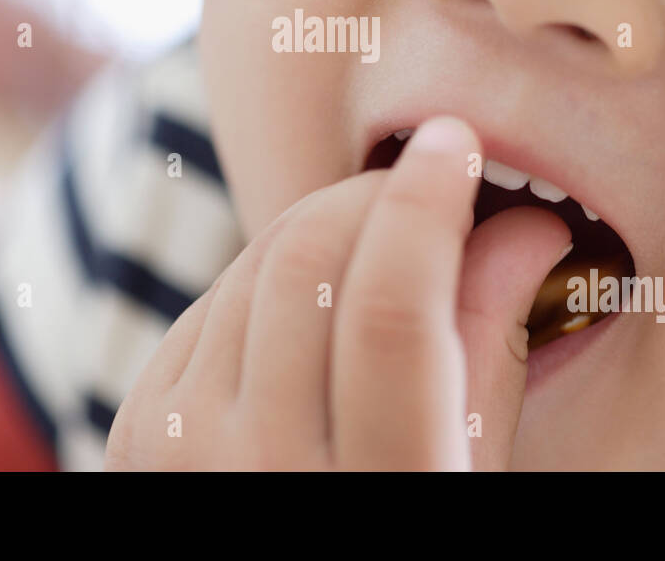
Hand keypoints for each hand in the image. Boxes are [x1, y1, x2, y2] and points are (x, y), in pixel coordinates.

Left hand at [104, 116, 572, 469]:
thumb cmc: (396, 537)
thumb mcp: (470, 475)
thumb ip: (489, 352)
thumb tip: (525, 225)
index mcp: (376, 493)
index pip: (386, 309)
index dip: (426, 203)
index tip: (455, 143)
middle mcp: (262, 474)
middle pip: (309, 262)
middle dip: (377, 194)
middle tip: (427, 186)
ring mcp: (182, 451)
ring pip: (256, 262)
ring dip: (329, 224)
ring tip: (382, 241)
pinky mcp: (140, 427)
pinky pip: (212, 299)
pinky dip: (272, 272)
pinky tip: (314, 298)